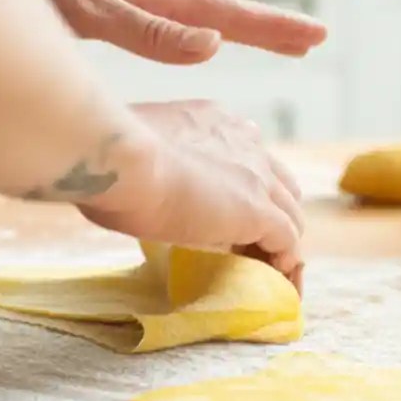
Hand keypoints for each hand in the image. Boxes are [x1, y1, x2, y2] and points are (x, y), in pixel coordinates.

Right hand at [79, 101, 305, 290]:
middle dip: (271, 216)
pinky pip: (288, 242)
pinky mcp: (257, 210)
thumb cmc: (109, 156)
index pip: (248, 158)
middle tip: (246, 247)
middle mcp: (244, 140)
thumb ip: (152, 161)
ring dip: (279, 243)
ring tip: (261, 271)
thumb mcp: (137, 149)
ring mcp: (256, 176)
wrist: (120, 157)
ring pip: (291, 215)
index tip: (224, 215)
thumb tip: (135, 186)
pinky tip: (269, 280)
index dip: (243, 190)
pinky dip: (283, 262)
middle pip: (280, 186)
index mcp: (214, 121)